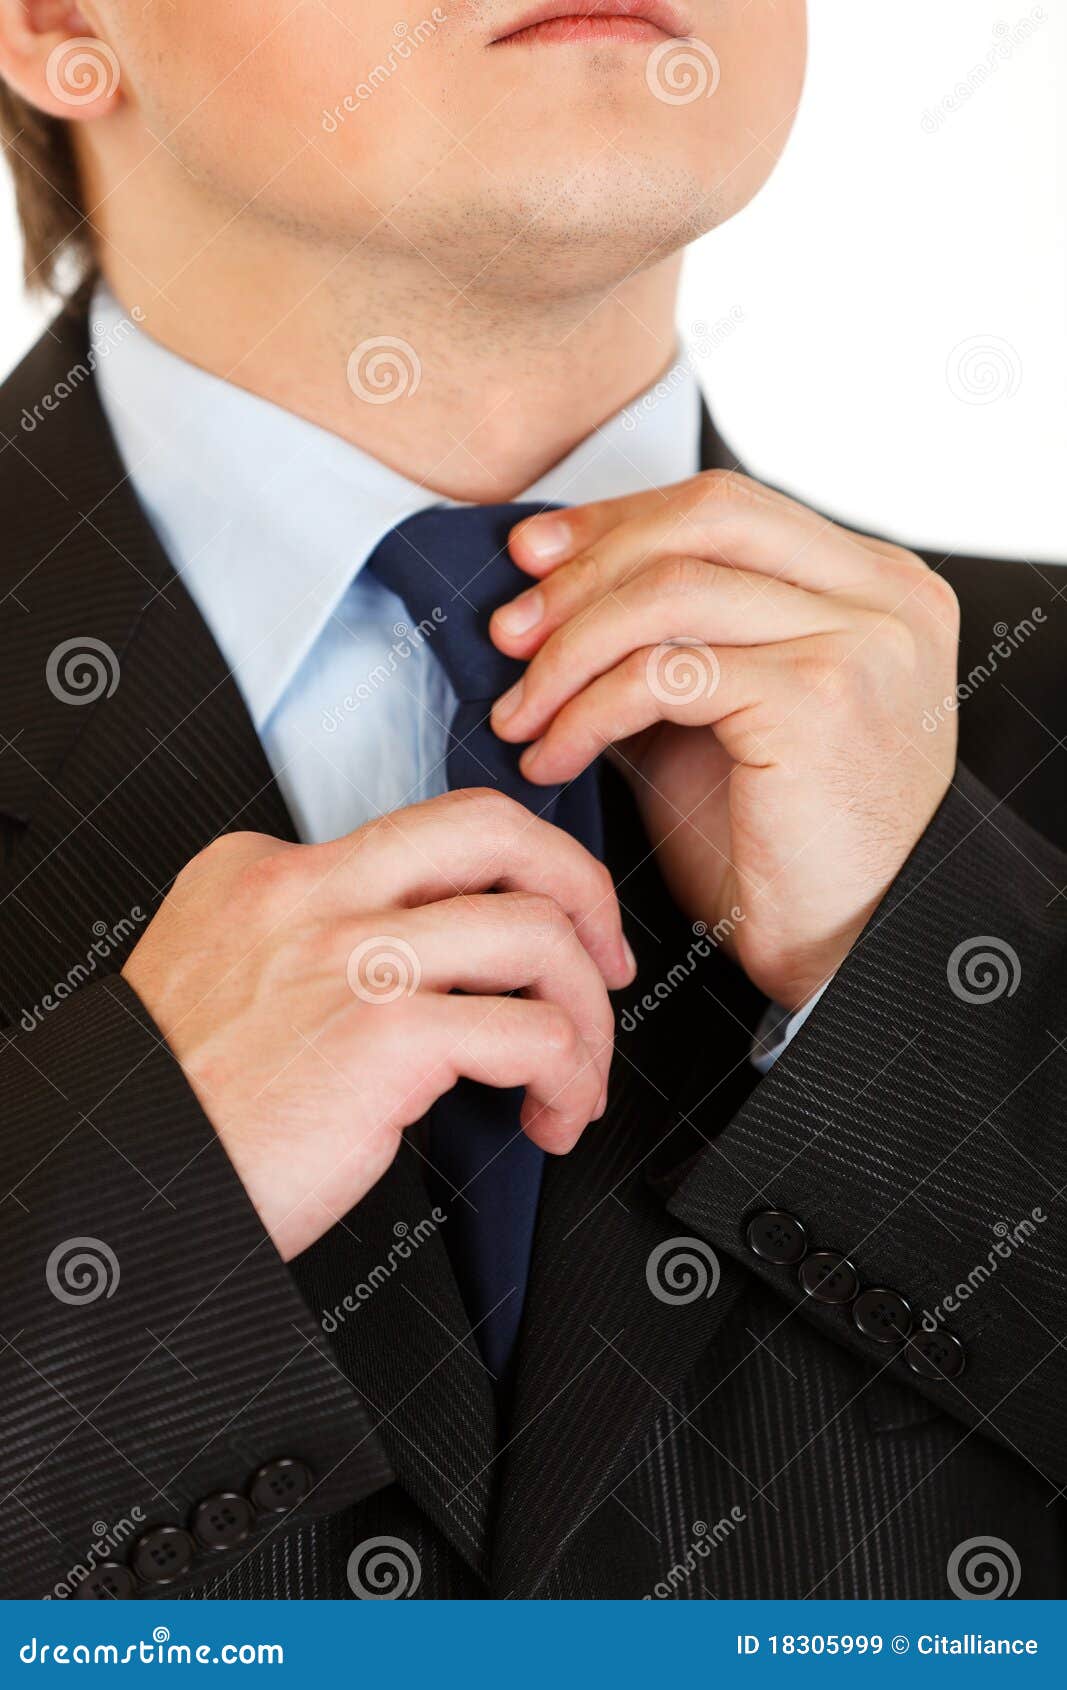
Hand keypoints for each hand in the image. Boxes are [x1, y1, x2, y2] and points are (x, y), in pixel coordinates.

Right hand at [122, 789, 632, 1260]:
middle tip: (603, 953)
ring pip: (535, 931)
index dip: (506, 880)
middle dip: (581, 885)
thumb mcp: (221, 973)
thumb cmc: (180, 1103)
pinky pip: (532, 1029)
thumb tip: (425, 961)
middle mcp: (310, 890)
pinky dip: (570, 1074)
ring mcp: (349, 953)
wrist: (127, 1178)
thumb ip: (304, 940)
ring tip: (580, 1070)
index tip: (535, 935)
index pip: (427, 832)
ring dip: (587, 1009)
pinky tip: (552, 1112)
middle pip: (494, 829)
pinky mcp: (383, 1034)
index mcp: (268, 869)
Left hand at [489, 472, 959, 1011]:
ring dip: (570, 651)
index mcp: (873, 583)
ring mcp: (860, 639)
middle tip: (509, 633)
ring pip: (671, 592)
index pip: (725, 507)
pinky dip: (588, 709)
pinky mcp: (819, 696)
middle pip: (702, 520)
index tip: (533, 559)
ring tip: (521, 713)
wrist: (846, 951)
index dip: (617, 521)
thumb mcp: (722, 717)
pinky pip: (664, 672)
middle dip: (586, 570)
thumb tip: (549, 590)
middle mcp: (883, 596)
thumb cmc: (784, 847)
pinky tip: (551, 756)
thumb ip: (671, 640)